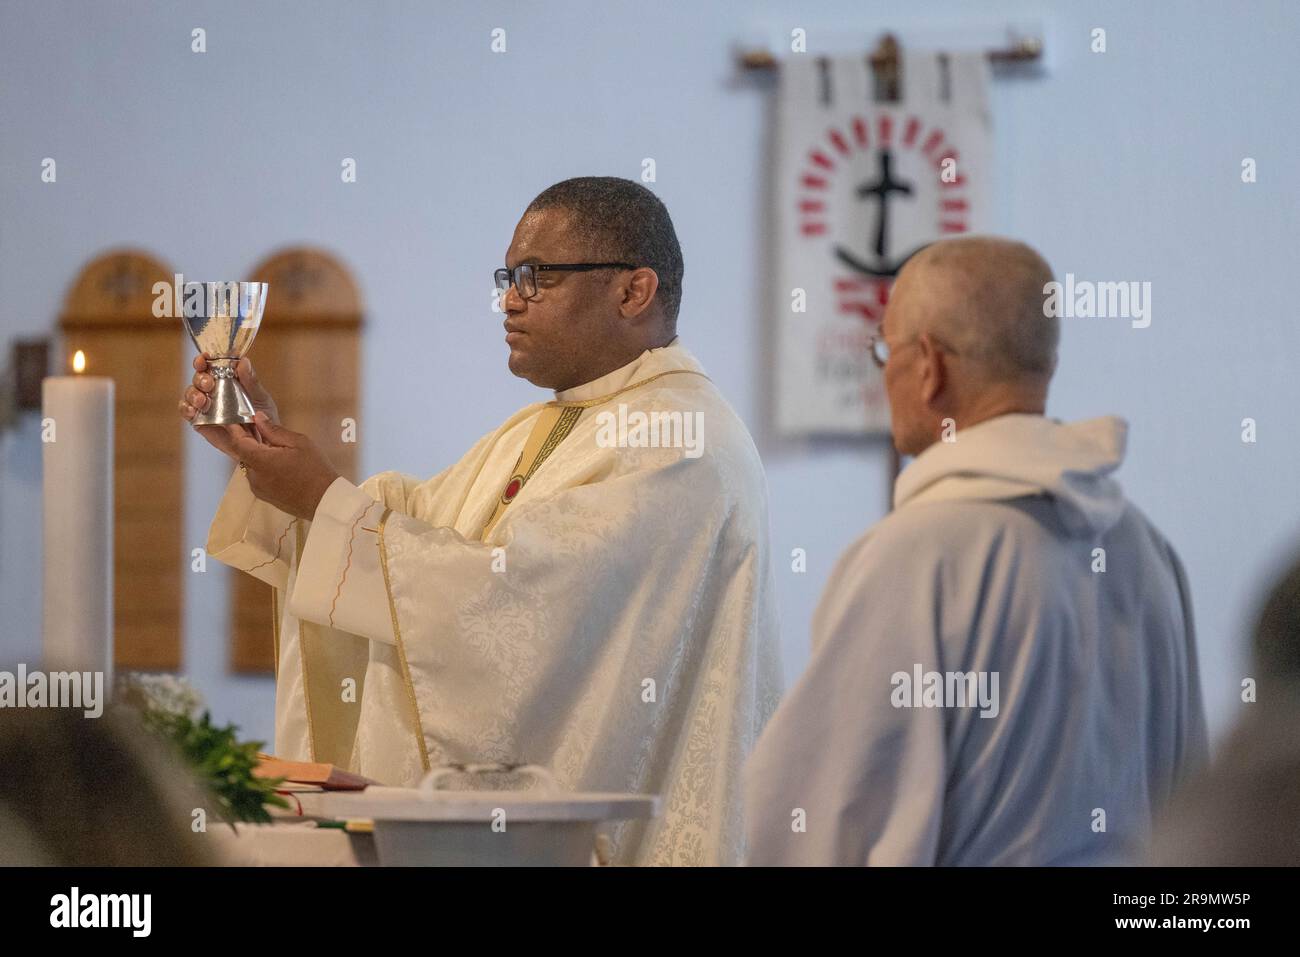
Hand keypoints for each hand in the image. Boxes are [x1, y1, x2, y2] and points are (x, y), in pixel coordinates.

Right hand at [179, 353, 280, 461]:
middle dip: (200, 378)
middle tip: (209, 384)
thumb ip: (251, 381)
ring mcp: (205, 405)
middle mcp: (213, 390)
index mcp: (227, 379)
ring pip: (190, 393)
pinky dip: (186, 408)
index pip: (211, 364)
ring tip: (203, 401)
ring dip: (193, 393)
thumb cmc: (263, 417)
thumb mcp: (261, 397)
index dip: (204, 360)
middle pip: (198, 377)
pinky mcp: (200, 421)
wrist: (263, 442)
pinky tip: (193, 410)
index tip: (204, 358)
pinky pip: (187, 412)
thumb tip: (243, 361)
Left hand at [224, 412, 341, 520]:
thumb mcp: (299, 443)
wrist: (324, 501)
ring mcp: (257, 488)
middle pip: (242, 454)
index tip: (234, 417)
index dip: (234, 428)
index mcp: (260, 461)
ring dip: (255, 454)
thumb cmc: (315, 469)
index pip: (238, 441)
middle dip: (246, 440)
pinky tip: (275, 463)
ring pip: (249, 466)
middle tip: (254, 427)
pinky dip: (260, 467)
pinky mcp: (263, 496)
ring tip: (269, 445)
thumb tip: (257, 418)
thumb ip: (274, 430)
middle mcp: (253, 476)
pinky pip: (256, 477)